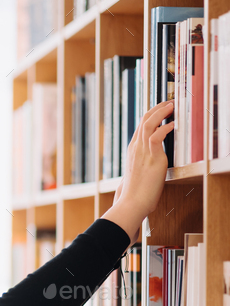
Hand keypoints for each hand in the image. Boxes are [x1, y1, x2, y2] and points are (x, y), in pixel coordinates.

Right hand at [102, 99, 172, 243]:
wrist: (132, 203)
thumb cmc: (134, 194)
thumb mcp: (136, 176)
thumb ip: (141, 168)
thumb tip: (145, 170)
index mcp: (133, 151)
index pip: (140, 127)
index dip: (151, 115)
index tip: (161, 110)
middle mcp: (136, 148)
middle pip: (144, 121)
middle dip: (156, 109)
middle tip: (168, 103)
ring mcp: (142, 152)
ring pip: (149, 124)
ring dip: (161, 112)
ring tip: (171, 106)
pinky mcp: (152, 157)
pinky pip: (157, 136)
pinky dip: (165, 127)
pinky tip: (173, 124)